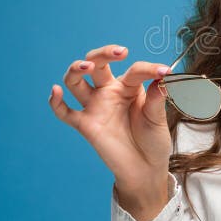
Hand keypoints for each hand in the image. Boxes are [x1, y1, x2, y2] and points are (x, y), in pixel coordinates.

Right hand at [48, 44, 172, 214]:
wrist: (146, 168)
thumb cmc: (153, 140)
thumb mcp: (158, 118)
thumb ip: (156, 98)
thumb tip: (163, 77)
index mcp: (130, 86)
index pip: (135, 70)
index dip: (150, 69)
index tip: (165, 72)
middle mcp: (109, 91)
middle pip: (98, 64)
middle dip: (104, 54)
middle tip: (120, 52)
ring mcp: (95, 107)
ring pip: (76, 81)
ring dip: (76, 69)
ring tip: (86, 66)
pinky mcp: (85, 124)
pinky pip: (64, 112)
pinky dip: (56, 102)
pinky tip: (55, 91)